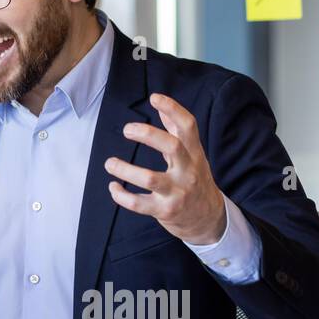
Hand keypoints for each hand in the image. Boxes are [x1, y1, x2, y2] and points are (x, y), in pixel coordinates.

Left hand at [104, 93, 226, 245]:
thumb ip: (177, 132)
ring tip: (110, 163)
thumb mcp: (193, 156)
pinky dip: (121, 196)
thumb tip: (161, 106)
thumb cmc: (196, 181)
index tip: (154, 97)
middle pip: (172, 147)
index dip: (173, 109)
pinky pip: (139, 204)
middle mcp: (188, 172)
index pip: (189, 127)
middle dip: (148, 135)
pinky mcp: (165, 211)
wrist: (209, 220)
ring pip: (150, 178)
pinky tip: (113, 186)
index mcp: (195, 154)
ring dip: (125, 169)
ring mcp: (177, 193)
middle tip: (126, 129)